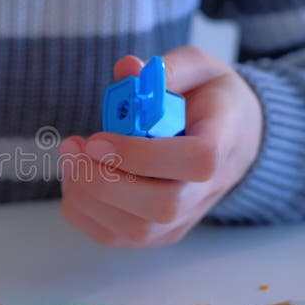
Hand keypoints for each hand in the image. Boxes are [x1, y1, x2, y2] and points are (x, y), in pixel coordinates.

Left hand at [60, 46, 262, 246]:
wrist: (231, 139)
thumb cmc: (212, 102)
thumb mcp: (200, 69)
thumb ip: (168, 67)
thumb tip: (127, 70)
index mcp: (224, 142)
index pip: (196, 161)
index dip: (145, 154)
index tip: (101, 137)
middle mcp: (206, 191)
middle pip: (161, 206)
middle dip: (105, 180)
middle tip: (77, 145)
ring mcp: (182, 219)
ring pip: (134, 229)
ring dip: (88, 194)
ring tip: (73, 154)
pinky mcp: (157, 232)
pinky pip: (113, 237)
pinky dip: (82, 210)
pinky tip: (76, 176)